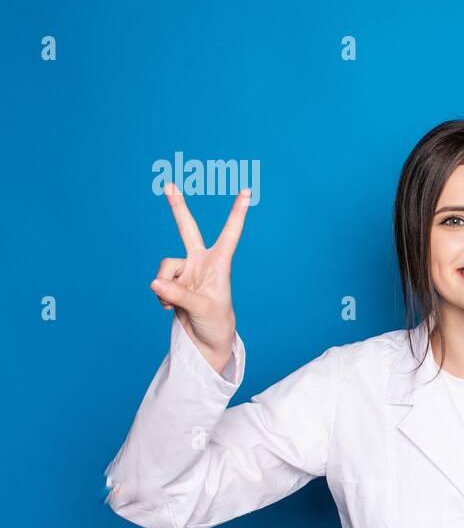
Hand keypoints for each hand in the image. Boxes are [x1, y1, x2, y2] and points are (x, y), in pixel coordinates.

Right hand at [150, 182, 249, 374]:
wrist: (207, 342)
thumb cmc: (216, 323)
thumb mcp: (201, 308)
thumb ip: (178, 294)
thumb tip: (154, 282)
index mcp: (220, 263)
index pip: (230, 233)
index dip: (237, 213)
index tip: (247, 191)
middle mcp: (202, 262)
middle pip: (187, 229)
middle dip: (177, 208)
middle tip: (169, 184)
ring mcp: (187, 271)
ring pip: (164, 266)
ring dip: (165, 286)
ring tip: (175, 304)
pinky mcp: (173, 283)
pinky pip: (158, 282)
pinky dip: (161, 295)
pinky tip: (171, 307)